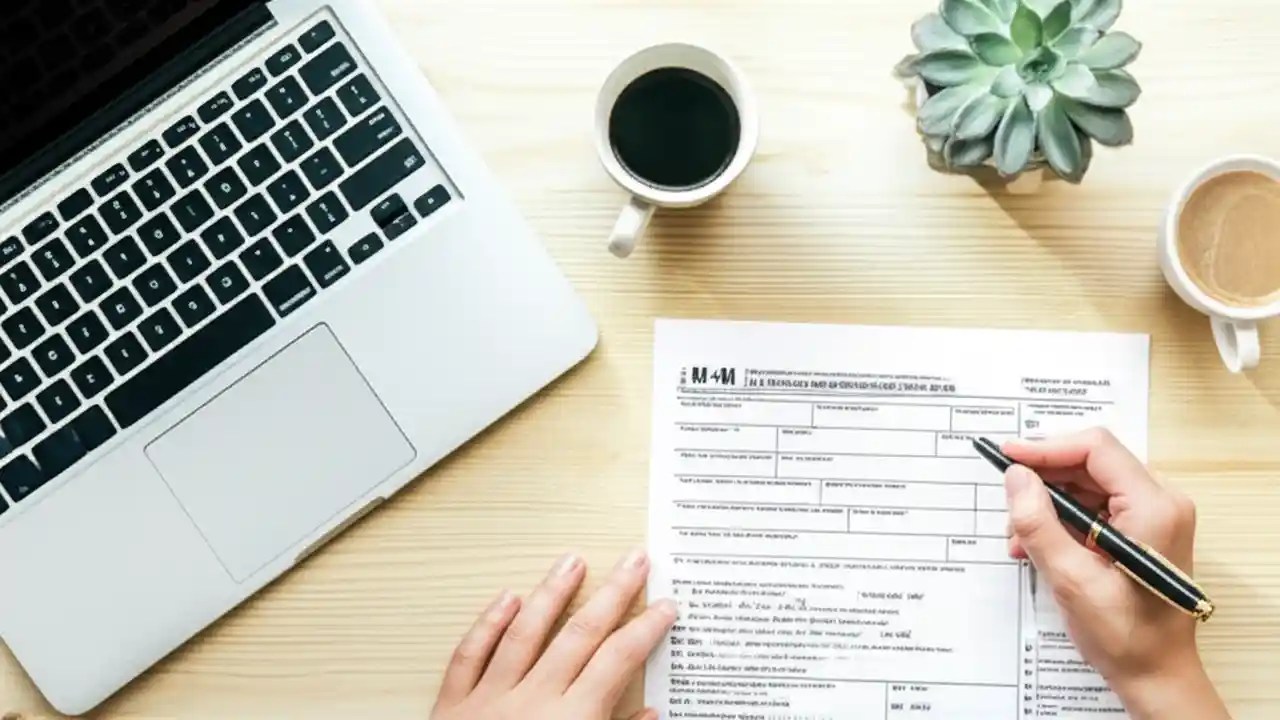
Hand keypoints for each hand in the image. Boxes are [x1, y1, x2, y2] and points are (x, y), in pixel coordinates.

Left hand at [430, 549, 676, 719]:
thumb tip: (652, 719)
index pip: (618, 662)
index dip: (645, 630)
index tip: (665, 607)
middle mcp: (532, 703)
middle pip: (581, 635)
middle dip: (613, 594)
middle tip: (634, 561)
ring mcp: (489, 701)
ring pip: (525, 632)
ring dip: (552, 593)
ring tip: (572, 561)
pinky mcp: (452, 708)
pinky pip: (470, 656)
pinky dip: (488, 625)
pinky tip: (506, 598)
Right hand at [1003, 430, 1229, 719]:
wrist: (1157, 675)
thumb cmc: (1126, 636)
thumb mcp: (1072, 579)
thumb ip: (1039, 523)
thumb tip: (1016, 477)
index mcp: (1154, 507)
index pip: (1095, 449)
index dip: (1046, 448)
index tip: (1007, 456)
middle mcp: (1161, 502)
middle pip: (1091, 464)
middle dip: (1044, 481)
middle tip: (1009, 503)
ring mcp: (1154, 516)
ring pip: (1089, 484)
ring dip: (1049, 504)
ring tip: (1020, 537)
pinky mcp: (1143, 530)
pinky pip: (1095, 506)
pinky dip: (1063, 519)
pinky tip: (1039, 545)